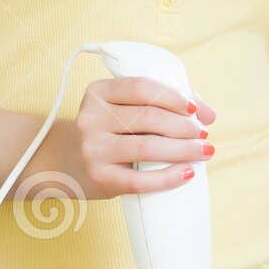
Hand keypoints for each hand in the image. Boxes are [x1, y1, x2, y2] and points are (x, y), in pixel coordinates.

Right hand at [61, 77, 216, 198]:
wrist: (61, 163)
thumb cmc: (105, 132)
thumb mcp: (119, 109)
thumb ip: (159, 103)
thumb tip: (208, 114)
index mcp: (98, 92)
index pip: (141, 88)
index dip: (173, 97)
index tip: (194, 109)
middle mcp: (91, 118)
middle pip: (149, 118)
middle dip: (184, 126)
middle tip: (203, 134)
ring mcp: (93, 149)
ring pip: (148, 147)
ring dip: (183, 150)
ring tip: (204, 151)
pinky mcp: (100, 178)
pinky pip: (140, 180)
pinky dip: (169, 177)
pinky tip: (187, 173)